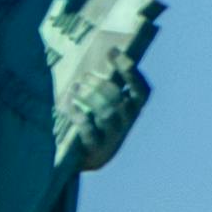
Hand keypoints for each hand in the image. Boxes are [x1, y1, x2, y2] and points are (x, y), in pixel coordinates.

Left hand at [60, 49, 149, 171]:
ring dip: (89, 96)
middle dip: (100, 83)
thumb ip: (108, 86)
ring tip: (75, 87)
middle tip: (84, 76)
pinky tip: (69, 106)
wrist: (86, 160)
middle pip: (118, 99)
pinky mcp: (95, 150)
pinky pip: (89, 131)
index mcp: (132, 111)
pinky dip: (79, 116)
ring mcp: (112, 138)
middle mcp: (125, 124)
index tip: (113, 51)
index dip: (130, 70)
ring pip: (106, 113)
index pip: (141, 91)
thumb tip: (106, 53)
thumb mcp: (106, 106)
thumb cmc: (96, 124)